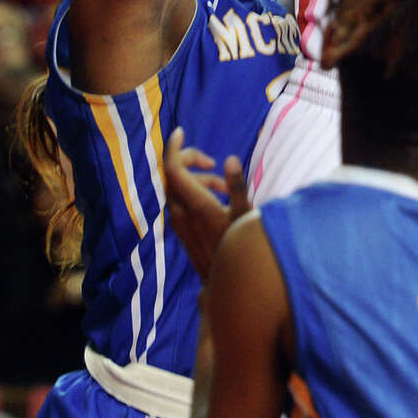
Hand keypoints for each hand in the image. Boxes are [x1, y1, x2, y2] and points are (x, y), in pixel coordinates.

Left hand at [163, 126, 250, 279]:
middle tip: (212, 161)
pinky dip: (193, 191)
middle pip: (173, 174)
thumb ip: (237, 185)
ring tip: (222, 184)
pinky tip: (215, 198)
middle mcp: (180, 213)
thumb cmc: (240, 248)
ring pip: (177, 188)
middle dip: (191, 160)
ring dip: (196, 178)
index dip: (174, 147)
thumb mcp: (245, 216)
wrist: (225, 286)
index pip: (172, 168)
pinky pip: (180, 200)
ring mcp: (178, 223)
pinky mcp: (181, 230)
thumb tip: (230, 159)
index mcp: (195, 205)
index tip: (180, 131)